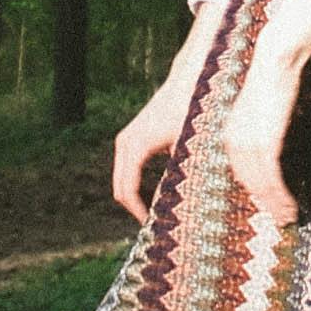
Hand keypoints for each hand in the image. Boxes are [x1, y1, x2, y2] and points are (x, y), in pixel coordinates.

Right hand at [111, 74, 193, 224]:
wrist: (186, 84)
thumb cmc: (190, 113)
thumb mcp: (190, 144)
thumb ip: (184, 171)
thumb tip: (184, 200)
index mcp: (136, 146)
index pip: (128, 188)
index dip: (138, 210)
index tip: (152, 225)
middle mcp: (125, 143)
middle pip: (120, 188)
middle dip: (134, 208)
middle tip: (154, 226)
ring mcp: (126, 141)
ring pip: (122, 180)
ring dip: (134, 199)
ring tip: (154, 216)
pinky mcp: (131, 140)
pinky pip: (128, 171)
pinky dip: (136, 187)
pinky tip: (155, 198)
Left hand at [223, 46, 301, 222]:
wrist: (274, 62)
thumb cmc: (273, 81)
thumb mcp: (260, 110)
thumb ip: (262, 129)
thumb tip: (274, 143)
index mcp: (231, 135)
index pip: (241, 172)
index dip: (256, 192)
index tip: (270, 205)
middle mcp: (234, 142)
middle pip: (249, 183)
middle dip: (266, 204)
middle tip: (281, 219)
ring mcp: (248, 144)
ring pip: (260, 186)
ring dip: (276, 205)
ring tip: (289, 218)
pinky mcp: (265, 143)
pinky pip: (271, 178)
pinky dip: (281, 196)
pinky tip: (290, 207)